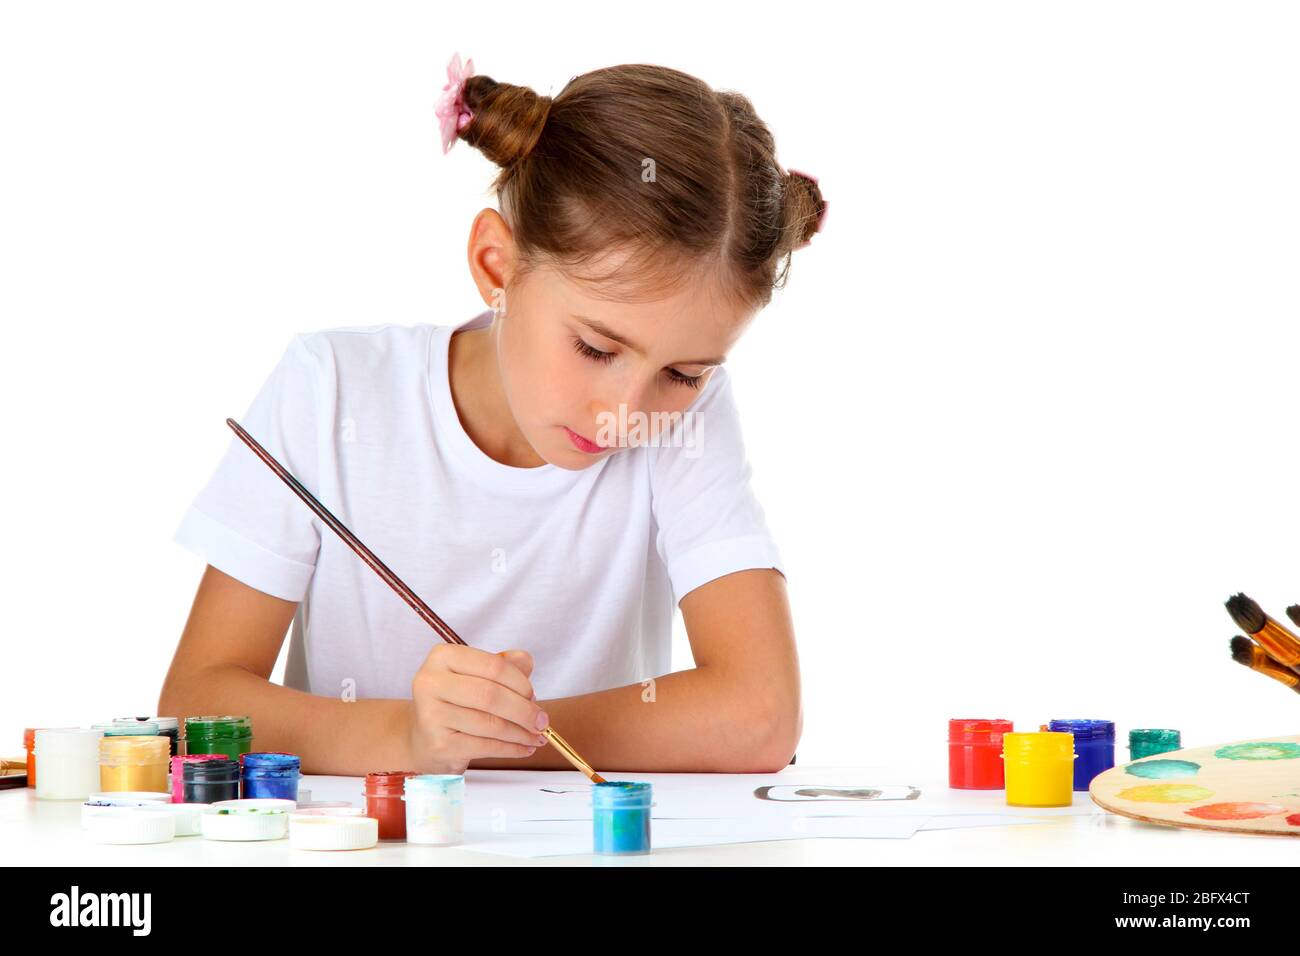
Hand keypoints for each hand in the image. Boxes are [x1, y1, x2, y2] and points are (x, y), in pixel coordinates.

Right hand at [405, 645, 548, 773]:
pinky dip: (510, 749)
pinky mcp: (439, 744)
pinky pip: (485, 746)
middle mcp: (431, 682)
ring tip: (536, 737)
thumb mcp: (477, 676)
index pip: (493, 666)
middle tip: (543, 721)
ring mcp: (431, 715)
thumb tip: (527, 661)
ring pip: (490, 724)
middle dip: (524, 711)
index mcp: (442, 657)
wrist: (424, 736)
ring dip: (521, 733)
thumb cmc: (456, 701)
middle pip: (491, 695)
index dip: (521, 683)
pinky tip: (523, 748)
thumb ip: (503, 665)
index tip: (534, 696)